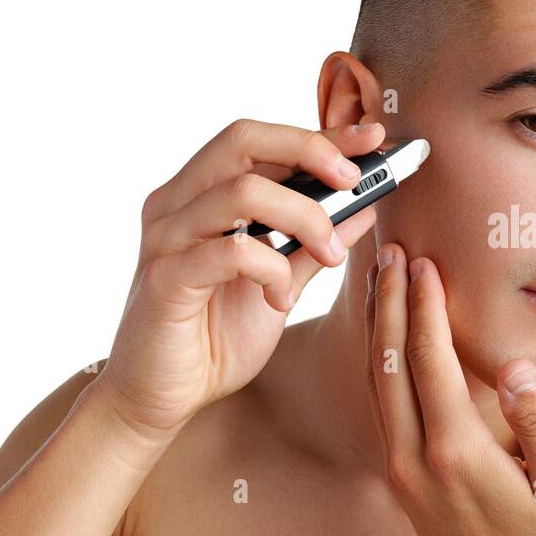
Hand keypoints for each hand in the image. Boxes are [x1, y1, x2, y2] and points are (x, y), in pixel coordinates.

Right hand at [94, 117, 384, 442]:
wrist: (160, 401)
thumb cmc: (215, 340)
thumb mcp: (282, 283)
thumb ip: (316, 245)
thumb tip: (367, 207)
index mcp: (201, 195)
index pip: (261, 141)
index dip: (321, 134)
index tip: (375, 138)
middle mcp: (177, 203)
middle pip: (243, 139)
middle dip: (310, 151)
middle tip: (356, 182)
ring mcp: (166, 238)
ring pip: (242, 191)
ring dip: (304, 218)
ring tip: (331, 255)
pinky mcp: (165, 278)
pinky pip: (230, 252)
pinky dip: (272, 269)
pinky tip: (282, 299)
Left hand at [363, 242, 535, 535]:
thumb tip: (517, 368)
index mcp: (457, 454)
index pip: (429, 362)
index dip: (423, 307)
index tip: (422, 263)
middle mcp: (418, 462)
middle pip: (389, 365)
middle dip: (386, 304)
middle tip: (388, 254)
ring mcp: (405, 476)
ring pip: (378, 388)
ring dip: (378, 331)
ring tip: (381, 286)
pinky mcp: (406, 485)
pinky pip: (384, 411)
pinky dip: (382, 367)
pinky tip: (389, 346)